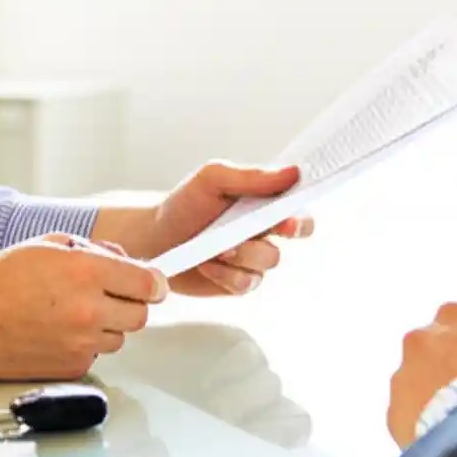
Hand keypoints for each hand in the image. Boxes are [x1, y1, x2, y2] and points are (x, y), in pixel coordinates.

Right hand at [0, 233, 168, 381]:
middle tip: (105, 297)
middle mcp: (90, 311)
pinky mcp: (70, 368)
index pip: (149, 284)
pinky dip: (84, 346)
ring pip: (119, 338)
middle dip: (128, 304)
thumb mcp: (48, 246)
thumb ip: (95, 251)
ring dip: (106, 327)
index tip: (150, 284)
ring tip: (71, 315)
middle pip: (141, 315)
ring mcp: (81, 344)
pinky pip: (95, 356)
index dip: (152, 283)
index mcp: (87, 272)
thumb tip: (126, 262)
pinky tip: (57, 334)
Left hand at [91, 161, 314, 296]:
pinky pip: (246, 283)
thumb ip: (252, 177)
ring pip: (269, 260)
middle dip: (282, 233)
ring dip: (243, 253)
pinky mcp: (238, 282)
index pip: (299, 207)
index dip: (302, 211)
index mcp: (265, 202)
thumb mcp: (213, 179)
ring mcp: (254, 259)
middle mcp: (265, 231)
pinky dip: (225, 274)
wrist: (153, 239)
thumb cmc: (184, 205)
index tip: (292, 212)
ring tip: (217, 247)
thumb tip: (293, 172)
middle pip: (294, 235)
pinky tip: (207, 264)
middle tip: (265, 230)